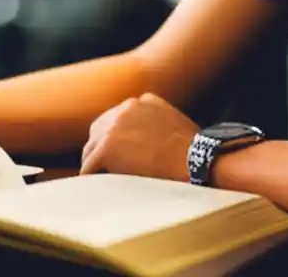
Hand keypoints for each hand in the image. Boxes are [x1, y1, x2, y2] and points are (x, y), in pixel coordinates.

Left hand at [80, 93, 198, 181]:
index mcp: (142, 101)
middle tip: (103, 167)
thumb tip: (146, 143)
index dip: (116, 138)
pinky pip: (91, 164)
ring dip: (95, 162)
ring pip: (92, 147)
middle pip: (100, 129)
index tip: (119, 152)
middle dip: (101, 147)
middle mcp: (125, 109)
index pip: (117, 119)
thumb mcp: (175, 124)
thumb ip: (155, 125)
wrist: (197, 161)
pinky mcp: (107, 147)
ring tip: (98, 177)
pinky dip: (91, 175)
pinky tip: (93, 185)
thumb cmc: (195, 152)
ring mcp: (113, 127)